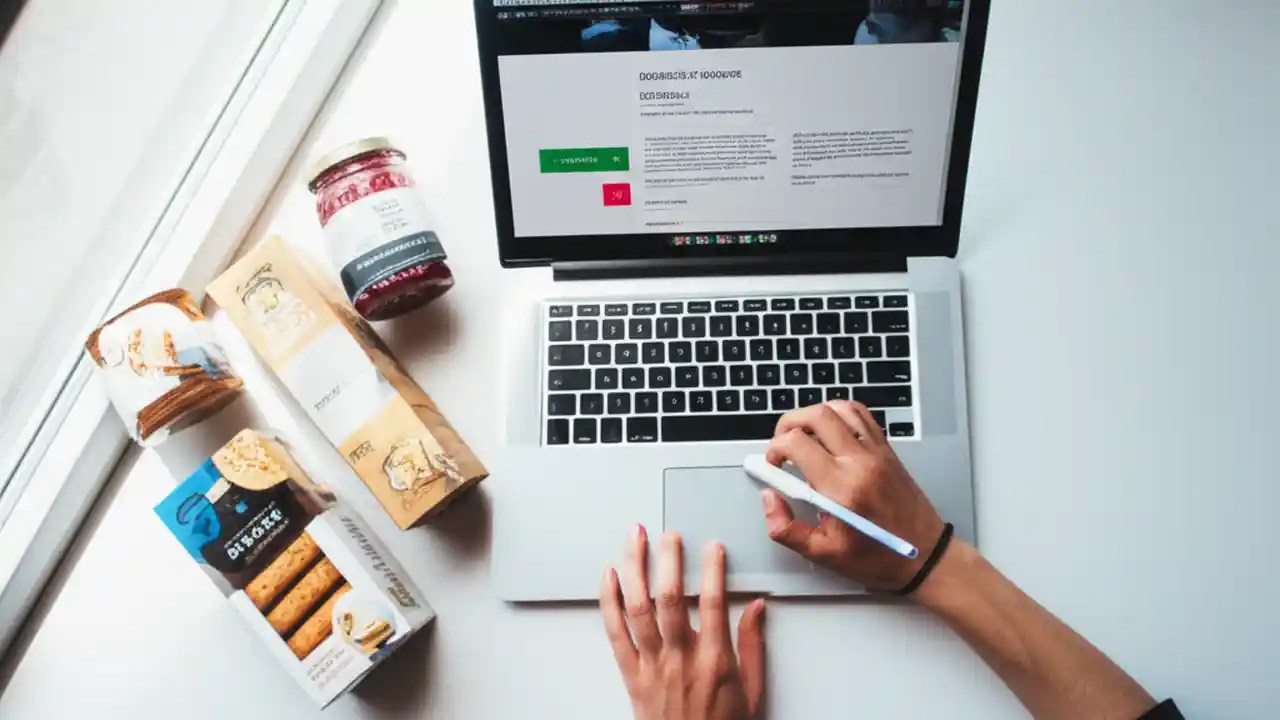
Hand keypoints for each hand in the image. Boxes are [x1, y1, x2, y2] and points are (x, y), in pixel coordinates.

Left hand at [600, 525, 765, 719]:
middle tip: (670, 535)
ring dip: (636, 568)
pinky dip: (609, 601)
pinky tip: (609, 576)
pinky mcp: (630, 675)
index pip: (714, 603)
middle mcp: (680, 660)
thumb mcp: (752, 691)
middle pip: (671, 598)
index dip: (713, 570)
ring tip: (635, 540)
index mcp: (714, 662)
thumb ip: (753, 645)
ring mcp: (651, 666)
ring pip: (639, 608)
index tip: (713, 547)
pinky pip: (615, 633)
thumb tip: (757, 607)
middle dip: (669, 560)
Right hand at [761, 401, 945, 592]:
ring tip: (804, 436)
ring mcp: (876, 452)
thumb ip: (786, 528)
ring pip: (839, 408)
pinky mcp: (887, 450)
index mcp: (841, 488)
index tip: (772, 466)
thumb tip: (769, 498)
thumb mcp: (823, 553)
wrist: (926, 557)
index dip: (774, 450)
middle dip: (788, 424)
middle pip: (815, 415)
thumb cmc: (878, 558)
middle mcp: (859, 462)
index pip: (796, 443)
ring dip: (813, 416)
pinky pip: (861, 415)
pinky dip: (840, 414)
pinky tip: (831, 432)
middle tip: (781, 445)